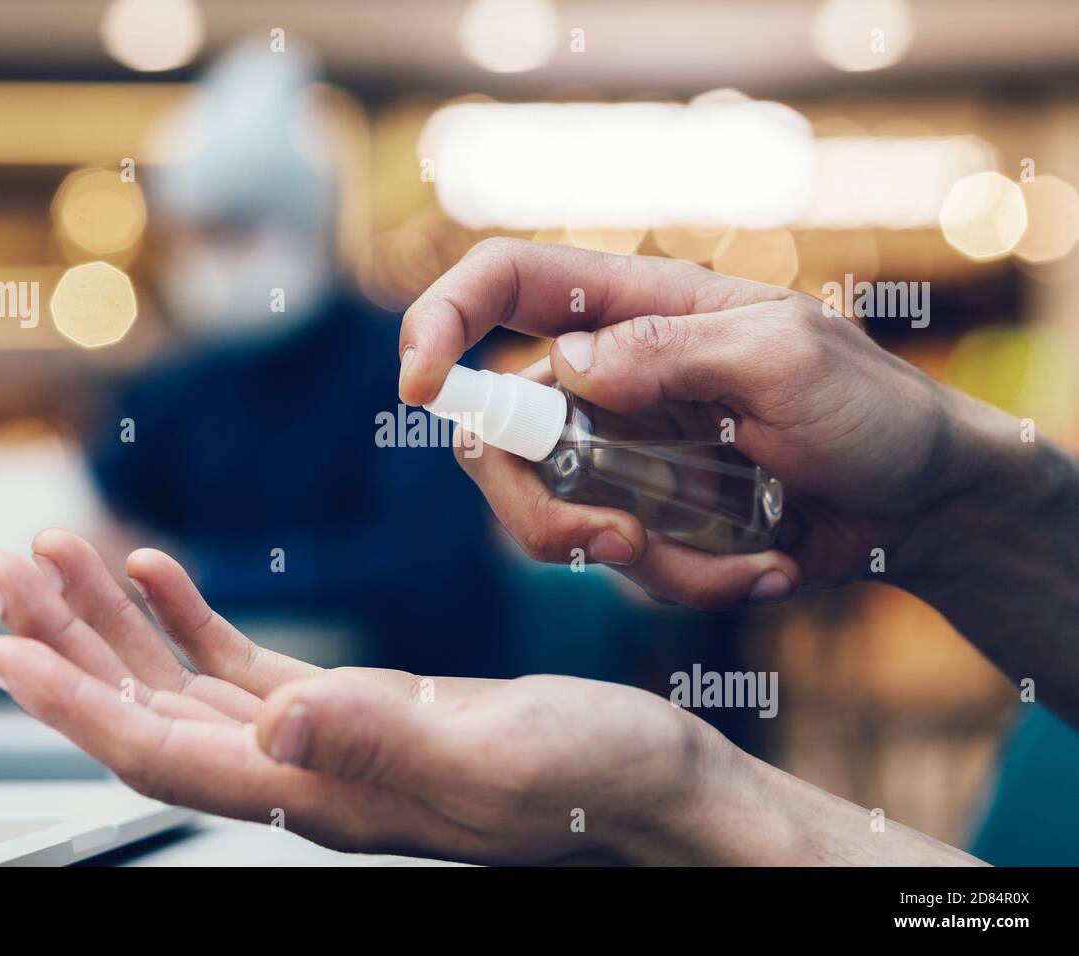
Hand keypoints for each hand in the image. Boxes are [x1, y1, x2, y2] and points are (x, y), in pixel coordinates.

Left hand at [0, 530, 715, 863]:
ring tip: (54, 556)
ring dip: (115, 622)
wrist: (650, 785)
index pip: (166, 756)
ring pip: (186, 687)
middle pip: (153, 715)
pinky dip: (191, 616)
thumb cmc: (597, 780)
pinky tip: (160, 574)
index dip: (77, 705)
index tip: (1, 649)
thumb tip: (269, 724)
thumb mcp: (499, 756)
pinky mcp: (358, 711)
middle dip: (69, 643)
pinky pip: (244, 665)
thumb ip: (381, 743)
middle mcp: (308, 778)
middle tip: (0, 570)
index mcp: (328, 798)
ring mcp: (327, 744)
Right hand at [398, 238, 1008, 608]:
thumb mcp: (785, 358)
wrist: (922, 504)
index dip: (441, 319)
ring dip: (631, 556)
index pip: (504, 282)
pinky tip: (764, 567)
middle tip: (612, 541)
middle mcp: (606, 378)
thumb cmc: (872, 410)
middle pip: (493, 430)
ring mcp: (615, 451)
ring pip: (544, 512)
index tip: (418, 386)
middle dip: (535, 504)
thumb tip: (564, 368)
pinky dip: (685, 582)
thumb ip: (670, 351)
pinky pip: (614, 562)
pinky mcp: (638, 515)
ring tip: (739, 557)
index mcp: (635, 307)